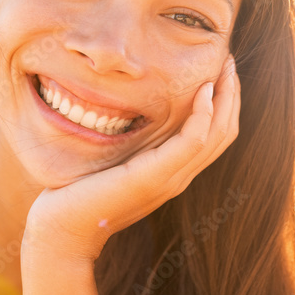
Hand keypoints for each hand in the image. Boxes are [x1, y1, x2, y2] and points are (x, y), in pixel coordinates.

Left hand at [22, 54, 239, 263]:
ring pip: (217, 134)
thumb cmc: (79, 197)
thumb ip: (130, 146)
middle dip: (231, 94)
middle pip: (224, 133)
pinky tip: (203, 90)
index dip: (224, 103)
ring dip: (226, 97)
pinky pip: (193, 140)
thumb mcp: (113, 164)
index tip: (219, 72)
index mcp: (172, 174)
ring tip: (224, 68)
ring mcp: (170, 179)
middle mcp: (178, 177)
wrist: (63, 232)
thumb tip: (131, 115)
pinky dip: (204, 113)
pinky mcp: (155, 176)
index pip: (215, 137)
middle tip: (229, 62)